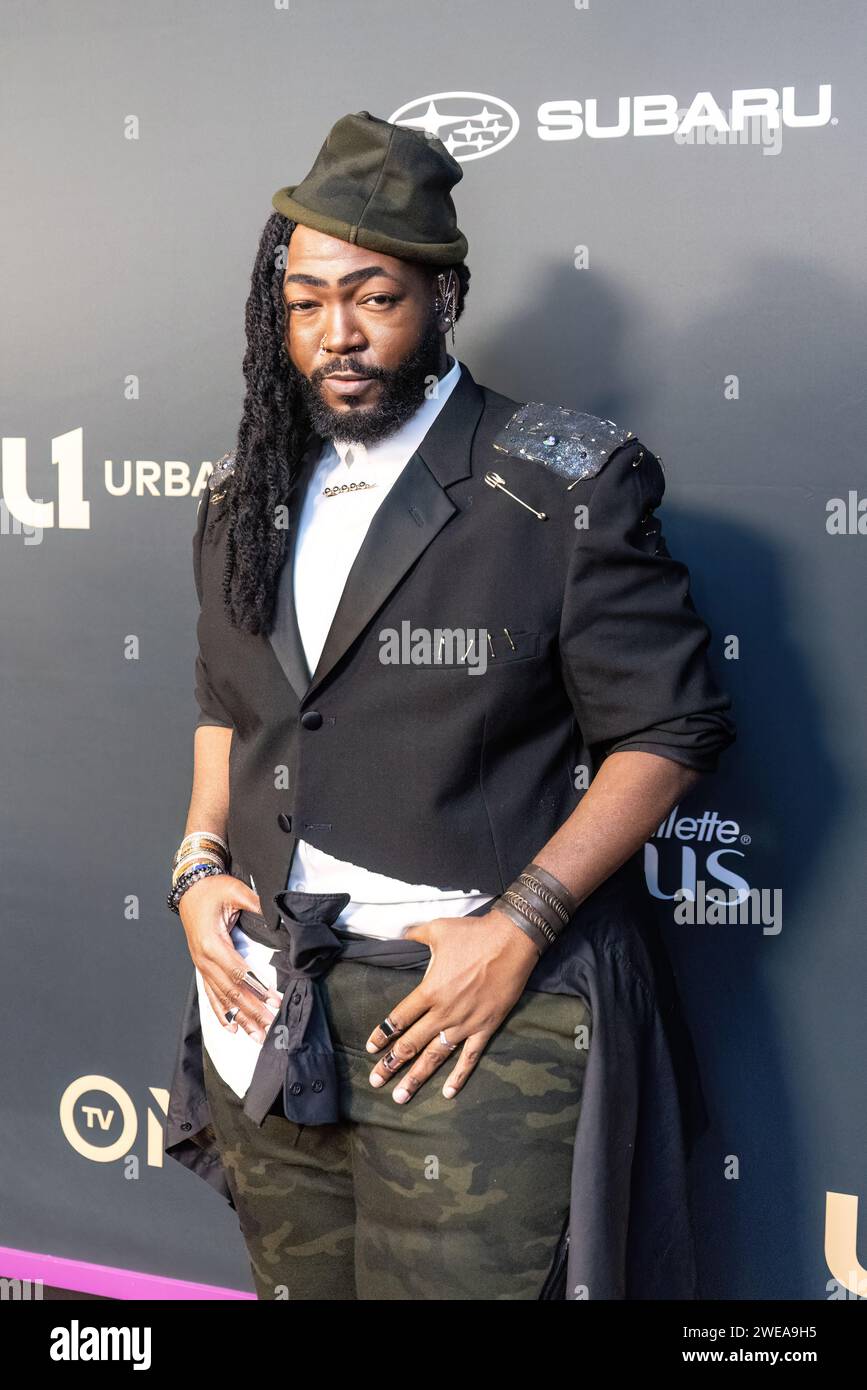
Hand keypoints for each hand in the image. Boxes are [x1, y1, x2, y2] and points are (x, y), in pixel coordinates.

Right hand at [178, 875, 282, 1042]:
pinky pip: (211, 995)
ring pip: (222, 998)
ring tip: (257, 1036)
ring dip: (241, 1018)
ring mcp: (201, 966)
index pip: (239, 973)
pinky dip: (221, 1013)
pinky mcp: (202, 968)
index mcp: (212, 944)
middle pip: (231, 992)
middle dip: (253, 1012)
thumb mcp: (235, 890)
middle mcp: (204, 960)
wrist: (189, 889)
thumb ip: (257, 903)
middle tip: (271, 1028)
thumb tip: (278, 915)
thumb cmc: (211, 890)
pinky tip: (232, 1027)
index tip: (275, 1002)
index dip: (257, 990)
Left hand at [364, 907, 539, 1102]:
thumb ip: (412, 934)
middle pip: (411, 1043)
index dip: (383, 1034)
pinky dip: (459, 1076)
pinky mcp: (486, 1027)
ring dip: (416, 1077)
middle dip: (391, 1064)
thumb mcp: (437, 928)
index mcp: (429, 990)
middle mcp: (444, 1012)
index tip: (371, 1048)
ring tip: (401, 1096)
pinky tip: (448, 1093)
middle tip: (376, 1082)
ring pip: (436, 1056)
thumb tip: (396, 932)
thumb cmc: (473, 934)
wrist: (512, 940)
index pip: (399, 1018)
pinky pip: (470, 1057)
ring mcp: (465, 1023)